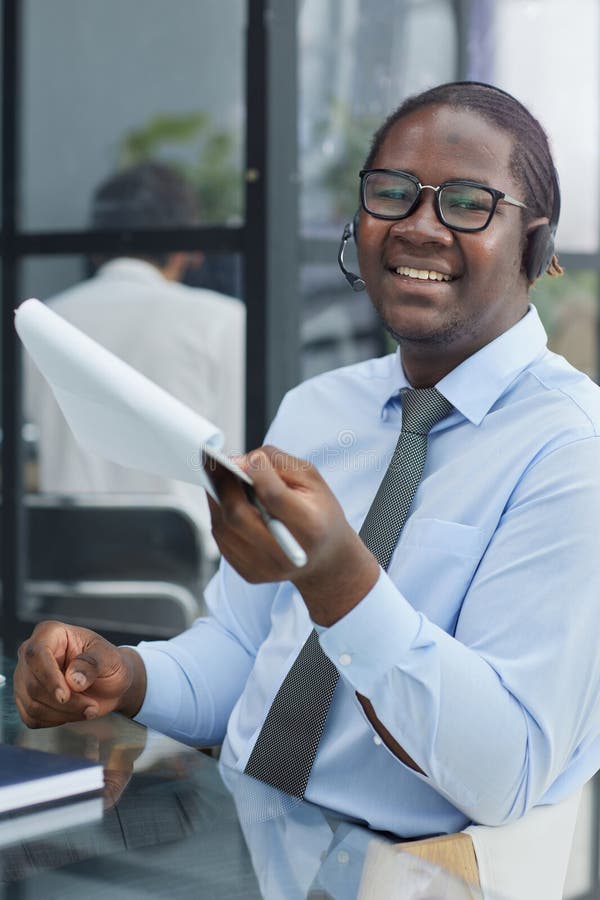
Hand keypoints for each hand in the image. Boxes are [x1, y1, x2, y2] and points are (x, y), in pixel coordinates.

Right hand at [14, 621, 146, 728]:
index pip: (36, 654)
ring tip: (88, 708)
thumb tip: (73, 679)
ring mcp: (24, 677)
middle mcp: (30, 653)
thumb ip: (92, 664)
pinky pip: (32, 718)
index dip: (49, 677)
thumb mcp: (110, 658)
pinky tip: (73, 712)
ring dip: (64, 714)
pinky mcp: (25, 699)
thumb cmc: (109, 664)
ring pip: (32, 705)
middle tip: (92, 706)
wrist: (109, 683)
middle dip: (65, 702)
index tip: (65, 696)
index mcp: (50, 633)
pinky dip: (55, 721)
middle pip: (33, 684)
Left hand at [207, 446, 379, 624]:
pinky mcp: (249, 573)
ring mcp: (265, 568)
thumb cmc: (318, 512)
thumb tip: (238, 461)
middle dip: (223, 484)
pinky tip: (226, 501)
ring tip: (220, 478)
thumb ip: (278, 463)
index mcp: (310, 528)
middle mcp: (286, 554)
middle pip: (238, 515)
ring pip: (223, 527)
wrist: (325, 558)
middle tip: (217, 463)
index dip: (257, 472)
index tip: (251, 457)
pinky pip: (221, 540)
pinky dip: (219, 515)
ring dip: (216, 498)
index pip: (274, 497)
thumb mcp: (312, 480)